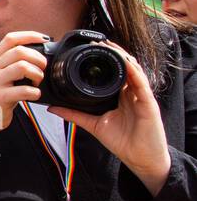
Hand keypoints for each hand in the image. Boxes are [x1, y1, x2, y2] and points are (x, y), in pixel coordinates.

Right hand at [0, 31, 47, 151]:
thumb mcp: (3, 72)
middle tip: (42, 68)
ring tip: (37, 81)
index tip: (45, 39)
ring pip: (22, 67)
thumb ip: (15, 60)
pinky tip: (34, 94)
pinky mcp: (0, 97)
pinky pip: (24, 90)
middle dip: (38, 58)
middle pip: (19, 51)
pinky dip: (35, 92)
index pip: (10, 39)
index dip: (29, 35)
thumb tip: (40, 51)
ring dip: (37, 74)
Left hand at [49, 42, 170, 194]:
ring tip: (109, 46)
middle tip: (98, 41)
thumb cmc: (122, 141)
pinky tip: (124, 62)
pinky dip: (133, 71)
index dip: (103, 59)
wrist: (141, 159)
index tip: (89, 49)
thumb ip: (74, 114)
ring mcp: (141, 96)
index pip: (112, 72)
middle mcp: (131, 93)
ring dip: (122, 56)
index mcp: (120, 95)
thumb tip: (53, 107)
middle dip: (112, 52)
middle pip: (124, 67)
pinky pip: (141, 83)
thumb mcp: (94, 125)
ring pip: (133, 70)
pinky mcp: (148, 103)